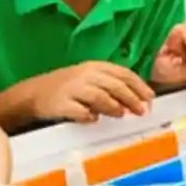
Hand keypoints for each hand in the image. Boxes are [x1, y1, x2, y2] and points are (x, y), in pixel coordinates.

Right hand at [29, 62, 153, 123]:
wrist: (34, 92)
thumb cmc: (69, 87)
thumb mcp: (91, 79)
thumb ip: (112, 86)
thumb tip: (138, 100)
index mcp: (96, 66)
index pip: (123, 73)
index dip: (139, 86)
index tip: (150, 98)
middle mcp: (85, 75)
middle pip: (115, 85)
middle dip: (132, 99)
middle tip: (142, 111)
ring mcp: (72, 89)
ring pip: (99, 96)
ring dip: (113, 106)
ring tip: (121, 114)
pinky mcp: (61, 104)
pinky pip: (79, 111)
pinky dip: (88, 116)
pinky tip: (93, 119)